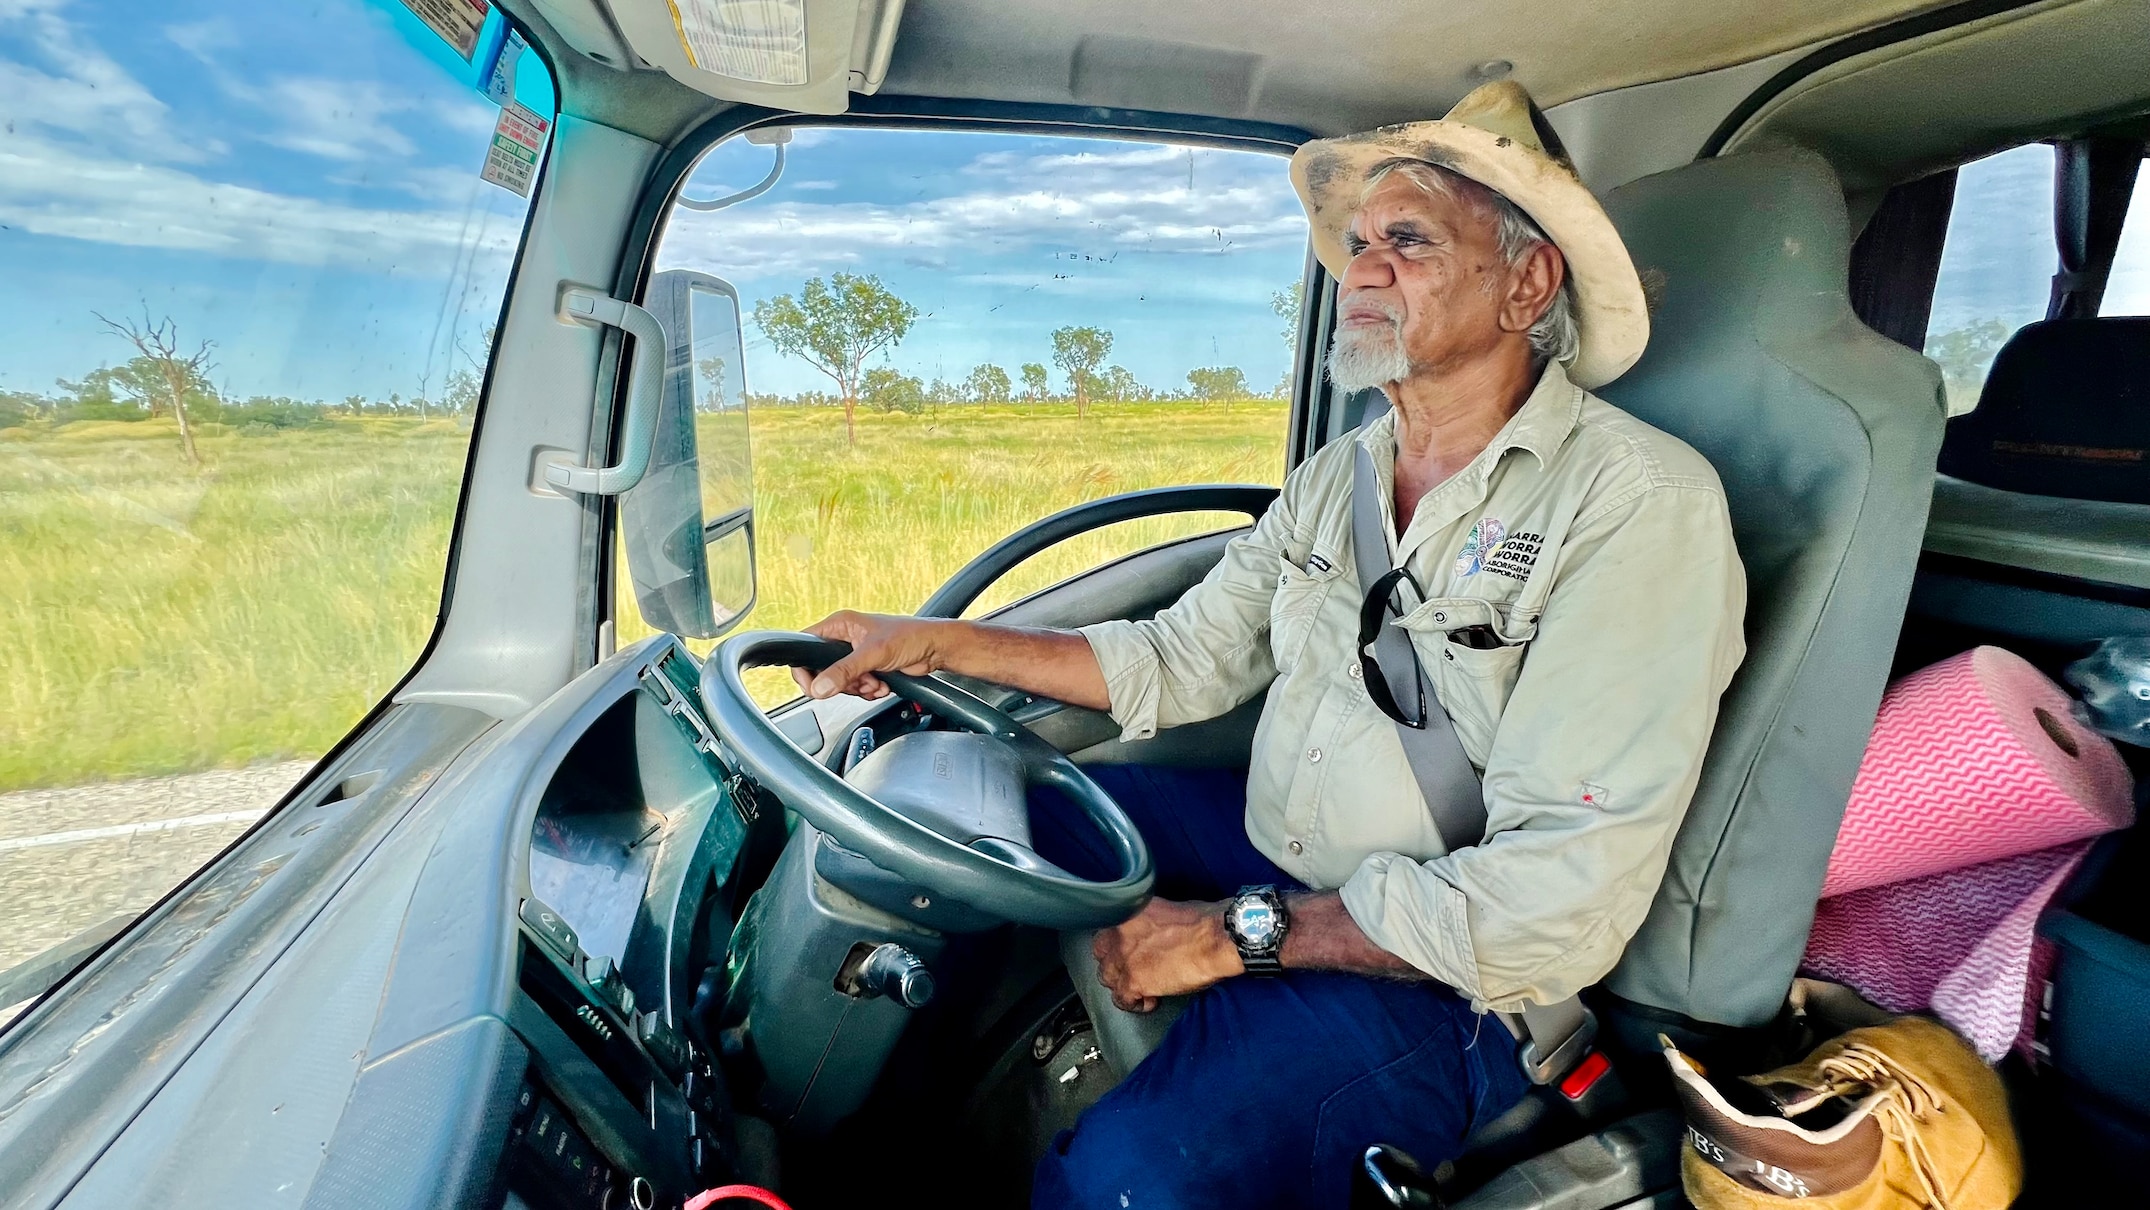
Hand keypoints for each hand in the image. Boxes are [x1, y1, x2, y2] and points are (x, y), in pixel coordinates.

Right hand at [792, 610, 954, 700]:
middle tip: (858, 682)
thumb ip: (844, 671)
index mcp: (840, 624)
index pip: (807, 645)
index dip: (806, 668)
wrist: (935, 649)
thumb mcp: (873, 654)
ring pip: (840, 682)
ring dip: (858, 688)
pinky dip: (867, 691)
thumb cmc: (910, 636)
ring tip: (875, 681)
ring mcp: (856, 655)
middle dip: (842, 683)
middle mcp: (845, 638)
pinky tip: (881, 685)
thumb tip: (820, 687)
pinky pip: (855, 687)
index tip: (814, 687)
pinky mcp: (867, 669)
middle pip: (823, 670)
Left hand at [1092, 899, 1241, 1012]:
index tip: (1128, 953)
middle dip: (1117, 965)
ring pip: (1108, 979)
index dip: (1117, 946)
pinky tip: (1151, 1001)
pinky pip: (1122, 1000)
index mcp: (1126, 912)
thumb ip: (1147, 922)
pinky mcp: (1133, 981)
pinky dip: (1136, 1004)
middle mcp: (1118, 933)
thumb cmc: (1202, 920)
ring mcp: (1123, 958)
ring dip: (1124, 985)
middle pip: (1102, 957)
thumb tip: (1150, 932)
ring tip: (1142, 988)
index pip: (1105, 932)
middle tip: (1134, 971)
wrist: (1214, 938)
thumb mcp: (1165, 909)